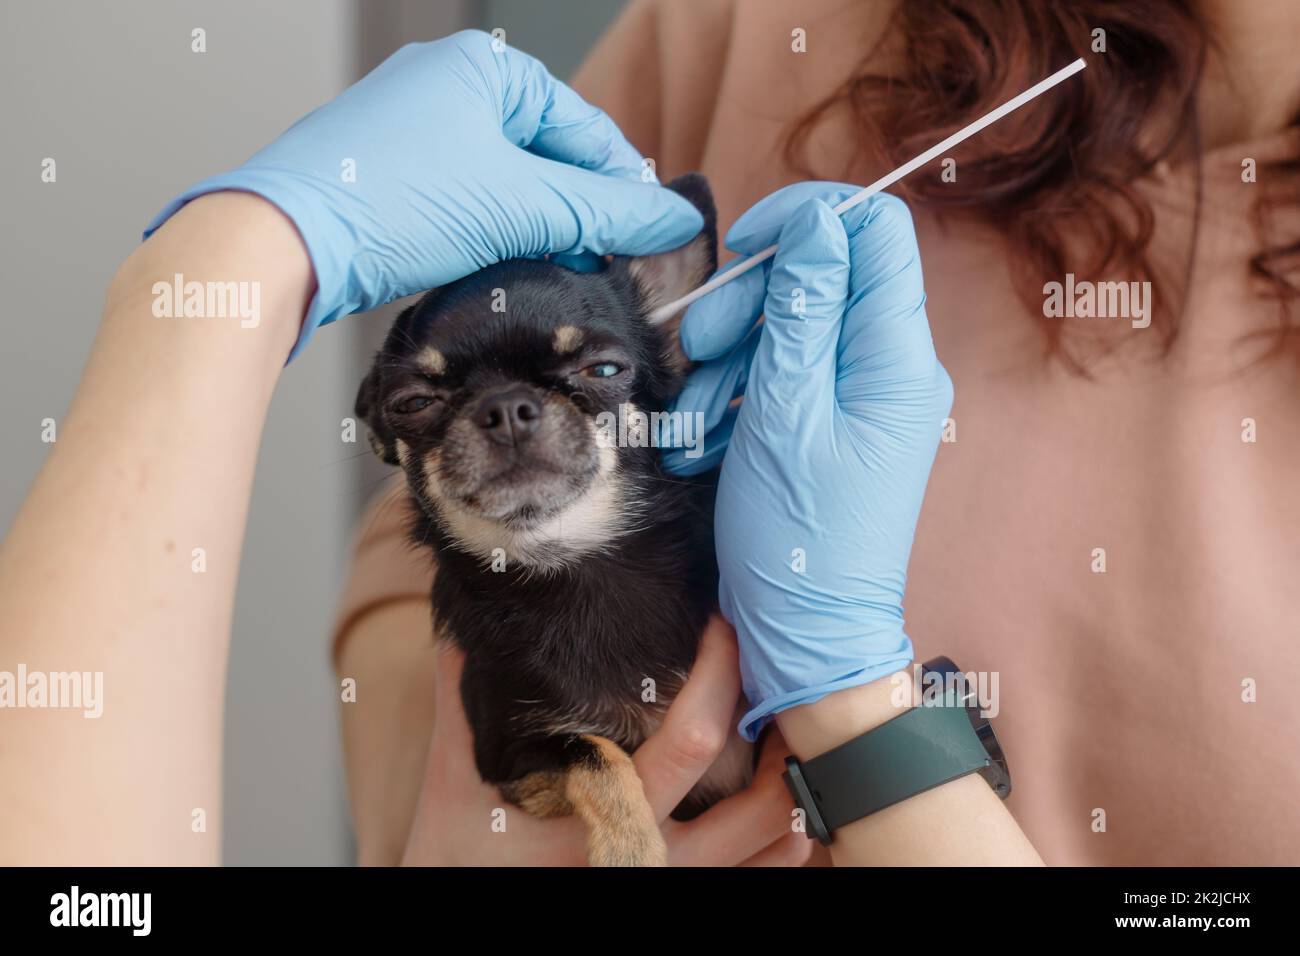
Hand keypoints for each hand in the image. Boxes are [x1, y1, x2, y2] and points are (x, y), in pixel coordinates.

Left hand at [143, 30, 702, 358]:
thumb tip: (673, 222)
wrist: (285, 240)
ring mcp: (417, 129)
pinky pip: (470, 196)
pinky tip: (511, 265)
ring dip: (542, 225)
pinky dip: (499, 229)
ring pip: (509, 179)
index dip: (623, 185)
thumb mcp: (519, 205)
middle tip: (609, 260)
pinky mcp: (395, 173)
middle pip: (548, 151)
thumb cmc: (390, 199)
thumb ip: (605, 213)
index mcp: (484, 67)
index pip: (584, 125)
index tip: (651, 236)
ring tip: (565, 267)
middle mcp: (449, 86)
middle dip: (581, 208)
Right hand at [400, 618, 811, 865]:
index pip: (692, 742)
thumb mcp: (458, 779)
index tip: (722, 623)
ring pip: (775, 841)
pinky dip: (786, 832)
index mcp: (604, 814)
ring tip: (786, 721)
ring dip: (792, 778)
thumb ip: (463, 700)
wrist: (458, 920)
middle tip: (776, 664)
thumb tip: (466, 624)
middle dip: (777, 724)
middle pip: (761, 796)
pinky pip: (764, 875)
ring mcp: (676, 888)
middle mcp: (653, 860)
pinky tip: (779, 787)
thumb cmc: (458, 856)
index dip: (720, 674)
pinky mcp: (685, 901)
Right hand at [663, 184, 952, 739]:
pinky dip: (739, 394)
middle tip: (701, 347)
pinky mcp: (835, 424)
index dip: (809, 220)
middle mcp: (891, 368)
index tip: (745, 248)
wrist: (807, 630)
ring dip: (732, 357)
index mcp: (896, 358)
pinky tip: (708, 437)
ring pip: (794, 327)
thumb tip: (817, 226)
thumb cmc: (797, 537)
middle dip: (751, 302)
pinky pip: (787, 376)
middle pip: (824, 277)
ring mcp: (865, 398)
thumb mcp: (783, 413)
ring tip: (698, 417)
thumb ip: (802, 311)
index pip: (876, 233)